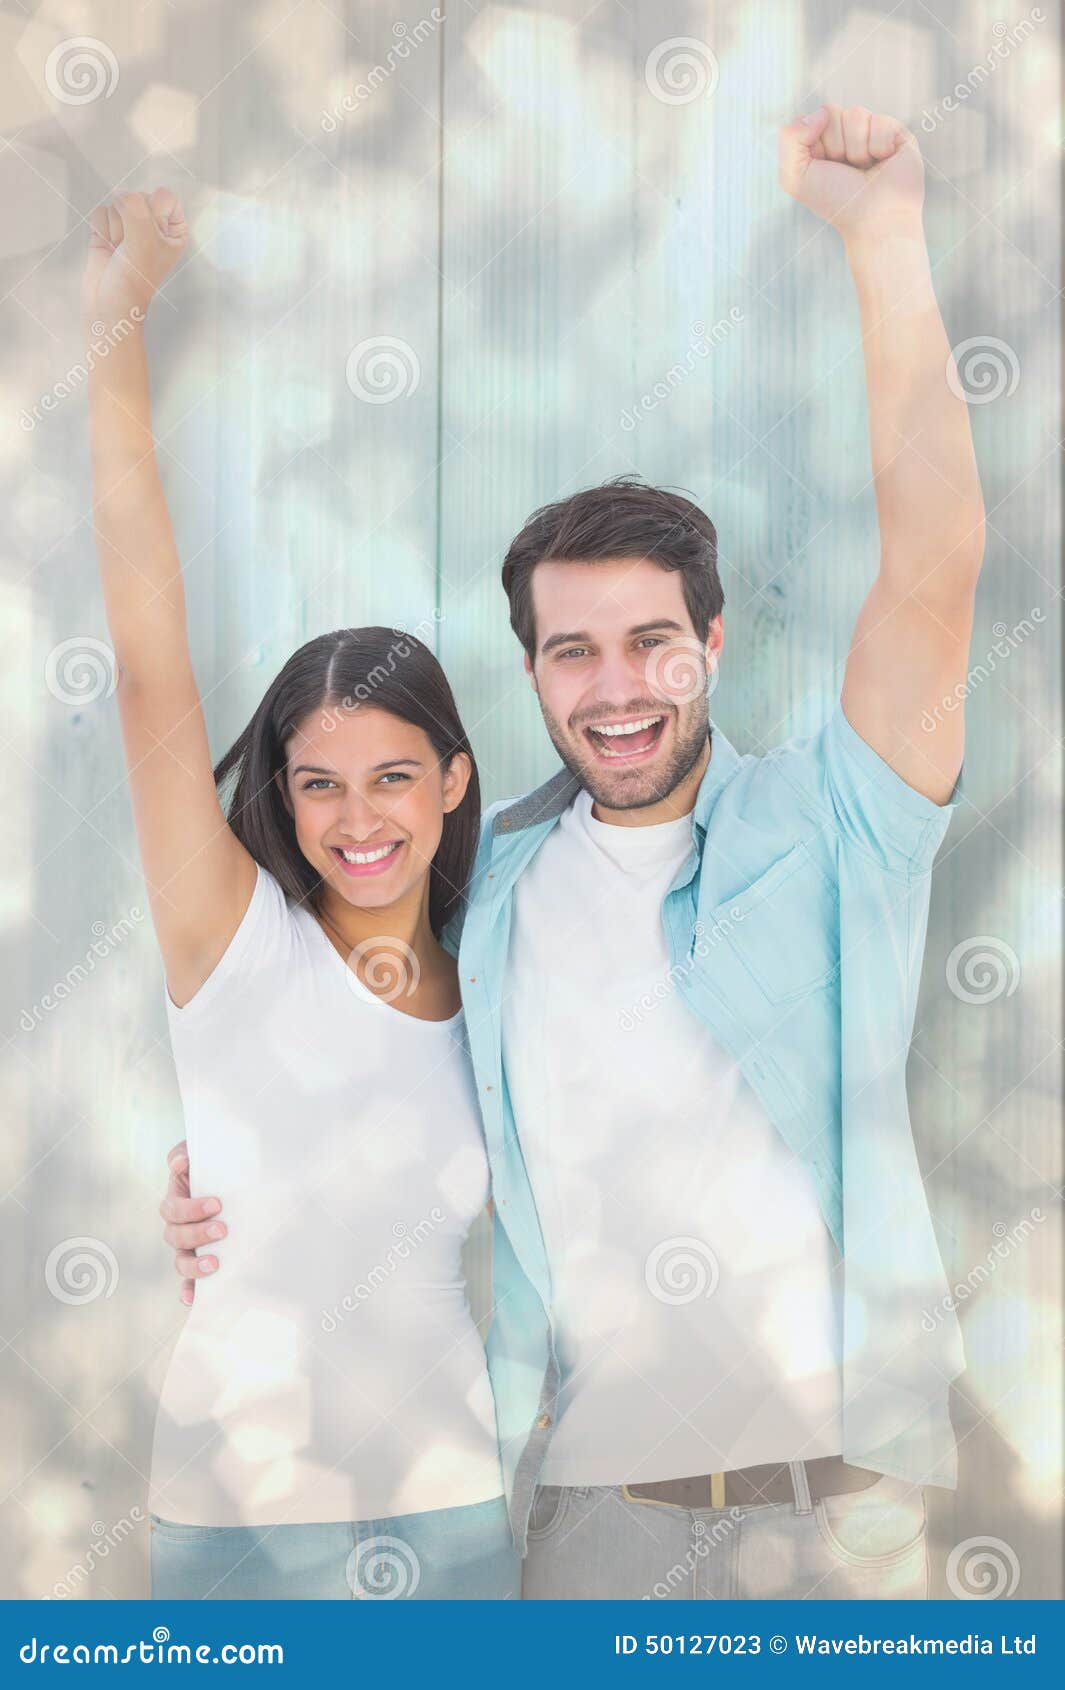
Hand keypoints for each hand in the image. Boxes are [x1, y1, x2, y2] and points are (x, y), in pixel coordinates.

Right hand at [82, 187, 187, 337]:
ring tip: (119, 251)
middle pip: (137, 196)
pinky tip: (107, 247)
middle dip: (129, 221)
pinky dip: (101, 229)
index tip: (150, 238)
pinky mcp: (108, 229)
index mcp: (175, 229)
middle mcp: (154, 225)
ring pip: (116, 202)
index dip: (152, 213)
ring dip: (114, 228)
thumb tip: (121, 192)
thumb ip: (136, 206)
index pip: (164, 196)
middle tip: (131, 249)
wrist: (108, 304)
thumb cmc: (134, 279)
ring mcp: (130, 226)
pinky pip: (101, 212)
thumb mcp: (144, 239)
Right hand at [158, 1139, 224, 1305]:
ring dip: (194, 1266)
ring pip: (180, 1260)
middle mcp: (179, 1225)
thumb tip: (180, 1162)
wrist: (234, 1174)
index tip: (217, 1204)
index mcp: (177, 1199)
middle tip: (222, 1229)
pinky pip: (189, 1281)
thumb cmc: (215, 1163)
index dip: (191, 1209)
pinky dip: (189, 1291)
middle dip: (198, 1234)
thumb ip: (185, 1152)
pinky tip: (192, 1299)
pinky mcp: (201, 1259)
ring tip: (215, 1263)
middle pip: (175, 1236)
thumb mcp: (200, 1152)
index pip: (173, 1209)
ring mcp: (189, 1246)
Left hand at [778, 104, 923, 237]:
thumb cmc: (835, 202)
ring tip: (865, 169)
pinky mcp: (896, 132)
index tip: (824, 168)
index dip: (815, 143)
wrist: (873, 220)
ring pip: (856, 113)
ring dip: (856, 149)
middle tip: (846, 170)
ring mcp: (871, 131)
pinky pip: (880, 121)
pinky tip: (883, 162)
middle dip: (835, 145)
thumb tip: (820, 112)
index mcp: (821, 142)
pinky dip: (879, 146)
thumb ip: (790, 138)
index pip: (812, 118)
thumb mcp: (795, 176)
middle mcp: (846, 134)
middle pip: (831, 111)